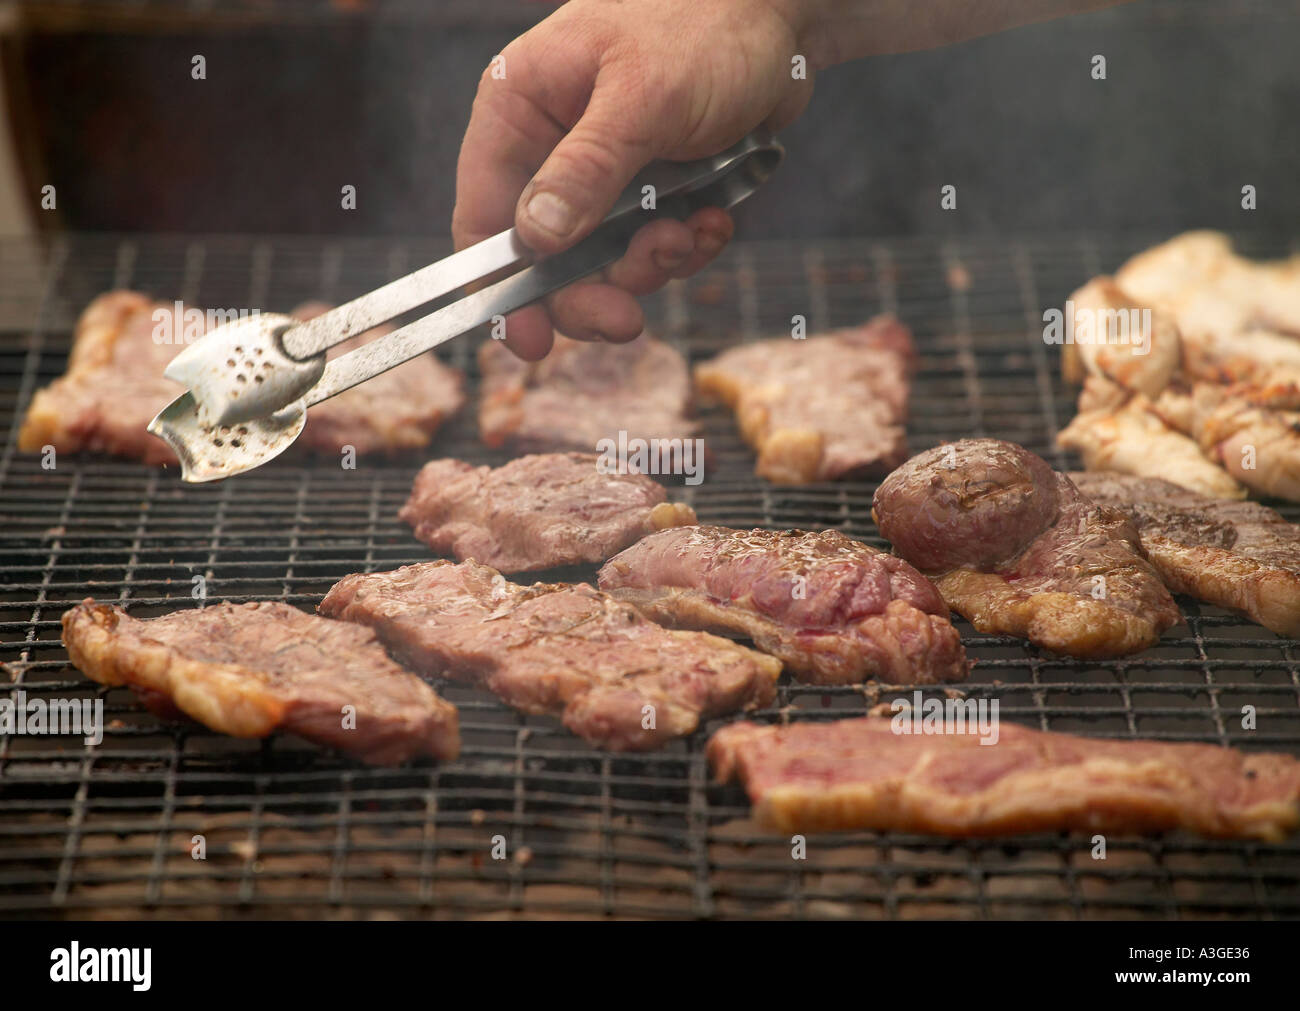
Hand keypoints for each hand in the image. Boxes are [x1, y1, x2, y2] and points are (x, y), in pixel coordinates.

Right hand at [451, 0, 812, 358]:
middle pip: (547, 257)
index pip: (484, 215)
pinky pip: (654, 246)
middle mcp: (553, 144)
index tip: (532, 342)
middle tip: (629, 320)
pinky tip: (715, 220)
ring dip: (650, 264)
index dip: (501, 286)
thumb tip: (532, 238)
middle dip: (592, 291)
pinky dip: (685, 247)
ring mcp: (606, 169)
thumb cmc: (706, 25)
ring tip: (690, 233)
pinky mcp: (654, 185)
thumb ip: (585, 171)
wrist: (788, 11)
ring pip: (606, 260)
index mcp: (522, 109)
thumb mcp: (641, 99)